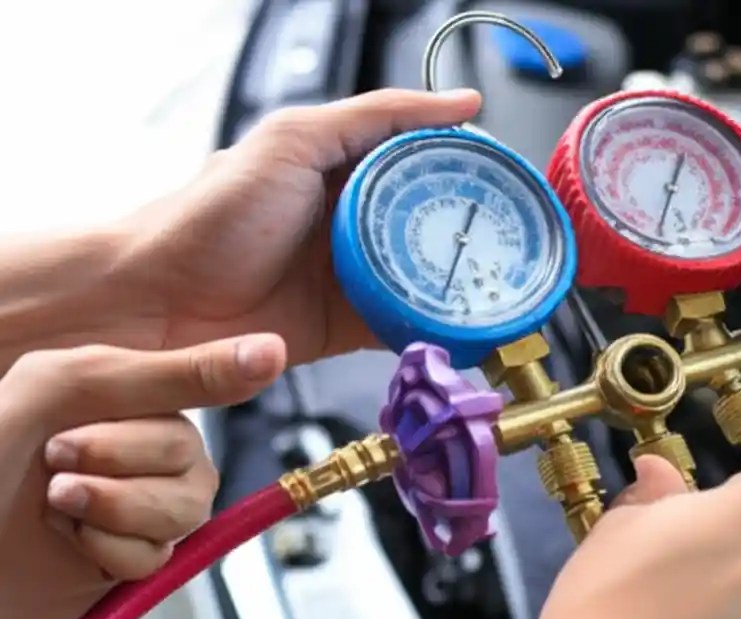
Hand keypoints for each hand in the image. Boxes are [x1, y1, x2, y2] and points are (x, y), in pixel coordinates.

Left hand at [0, 334, 284, 618]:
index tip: (74, 432)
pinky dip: (110, 555)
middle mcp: (134, 447)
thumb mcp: (69, 388)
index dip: (141, 427)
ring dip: (119, 513)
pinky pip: (163, 557)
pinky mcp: (126, 562)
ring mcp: (133, 506)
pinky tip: (70, 545)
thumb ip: (177, 371)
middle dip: (124, 470)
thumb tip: (276, 349)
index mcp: (121, 394)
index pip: (198, 398)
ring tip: (59, 508)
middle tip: (57, 467)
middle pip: (195, 461)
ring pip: (189, 511)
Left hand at [118, 89, 482, 363]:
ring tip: (503, 284)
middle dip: (478, 231)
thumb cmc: (211, 215)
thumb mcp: (296, 139)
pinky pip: (406, 324)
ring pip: (429, 277)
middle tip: (519, 237)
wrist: (158, 301)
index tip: (511, 176)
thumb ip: (376, 116)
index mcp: (346, 168)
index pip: (425, 160)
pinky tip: (464, 327)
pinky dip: (435, 328)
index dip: (469, 167)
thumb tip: (456, 104)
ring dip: (464, 283)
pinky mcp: (350, 327)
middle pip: (436, 223)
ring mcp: (355, 275)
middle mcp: (356, 221)